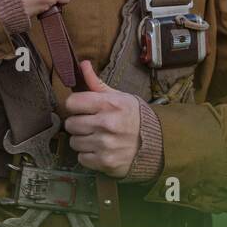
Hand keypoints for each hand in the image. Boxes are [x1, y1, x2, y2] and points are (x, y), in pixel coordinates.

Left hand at [63, 59, 141, 177]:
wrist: (156, 142)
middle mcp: (106, 124)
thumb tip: (82, 64)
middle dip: (78, 123)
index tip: (82, 108)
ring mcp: (105, 145)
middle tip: (90, 124)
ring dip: (82, 140)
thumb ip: (96, 83)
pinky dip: (88, 155)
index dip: (75, 105)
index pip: (72, 102)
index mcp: (109, 104)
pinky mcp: (105, 162)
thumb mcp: (120, 96)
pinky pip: (81, 158)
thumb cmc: (134, 117)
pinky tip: (99, 149)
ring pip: (74, 142)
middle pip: (70, 124)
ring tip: (96, 137)